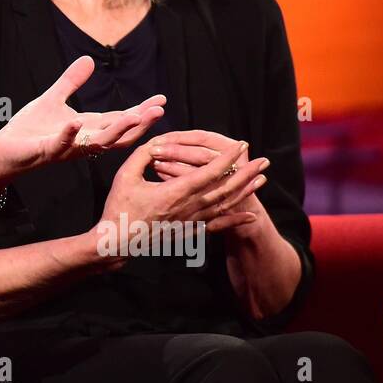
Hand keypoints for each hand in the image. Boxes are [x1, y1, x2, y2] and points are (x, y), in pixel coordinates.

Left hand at [0, 55, 165, 187]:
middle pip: (118, 133)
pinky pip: (60, 144)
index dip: (141, 111)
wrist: (4, 151)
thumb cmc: (29, 129)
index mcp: (86, 127)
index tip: (161, 100)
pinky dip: (69, 134)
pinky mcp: (45, 151)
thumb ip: (71, 81)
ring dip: (116, 130)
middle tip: (159, 111)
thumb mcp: (53, 99)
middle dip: (139, 123)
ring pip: (98, 142)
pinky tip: (76, 122)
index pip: (119, 119)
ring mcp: (66, 147)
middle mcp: (82, 140)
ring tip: (134, 116)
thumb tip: (89, 59)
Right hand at [99, 137, 268, 237]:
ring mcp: (190, 221)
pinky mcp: (189, 231)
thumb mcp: (125, 176)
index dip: (226, 159)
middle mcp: (187, 207)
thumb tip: (157, 142)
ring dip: (245, 191)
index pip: (208, 173)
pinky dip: (236, 221)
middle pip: (224, 188)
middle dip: (245, 173)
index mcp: (174, 192)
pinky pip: (218, 226)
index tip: (241, 146)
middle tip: (264, 161)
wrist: (117, 241)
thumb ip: (142, 156)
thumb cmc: (119, 207)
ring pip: (224, 205)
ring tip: (261, 179)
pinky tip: (252, 216)